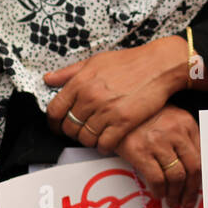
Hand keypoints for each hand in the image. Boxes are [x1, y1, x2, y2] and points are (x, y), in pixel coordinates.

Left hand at [43, 37, 188, 149]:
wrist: (159, 66)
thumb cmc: (130, 62)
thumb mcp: (95, 61)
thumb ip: (69, 72)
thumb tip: (49, 79)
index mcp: (81, 82)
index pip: (55, 110)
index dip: (54, 122)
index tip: (58, 126)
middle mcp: (91, 97)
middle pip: (69, 127)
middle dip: (73, 132)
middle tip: (81, 130)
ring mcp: (107, 111)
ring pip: (86, 138)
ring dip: (89, 140)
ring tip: (96, 135)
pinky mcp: (124, 122)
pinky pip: (105, 144)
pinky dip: (104, 146)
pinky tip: (108, 141)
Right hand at [110, 105, 200, 207]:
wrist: (116, 110)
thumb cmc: (143, 116)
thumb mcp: (170, 119)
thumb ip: (184, 138)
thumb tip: (193, 168)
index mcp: (186, 122)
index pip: (202, 155)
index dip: (201, 176)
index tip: (198, 187)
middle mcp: (175, 131)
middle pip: (193, 168)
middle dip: (191, 189)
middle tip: (187, 200)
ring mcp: (158, 141)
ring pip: (177, 176)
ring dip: (176, 194)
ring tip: (172, 200)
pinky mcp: (140, 151)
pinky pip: (157, 179)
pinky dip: (160, 190)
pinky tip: (158, 193)